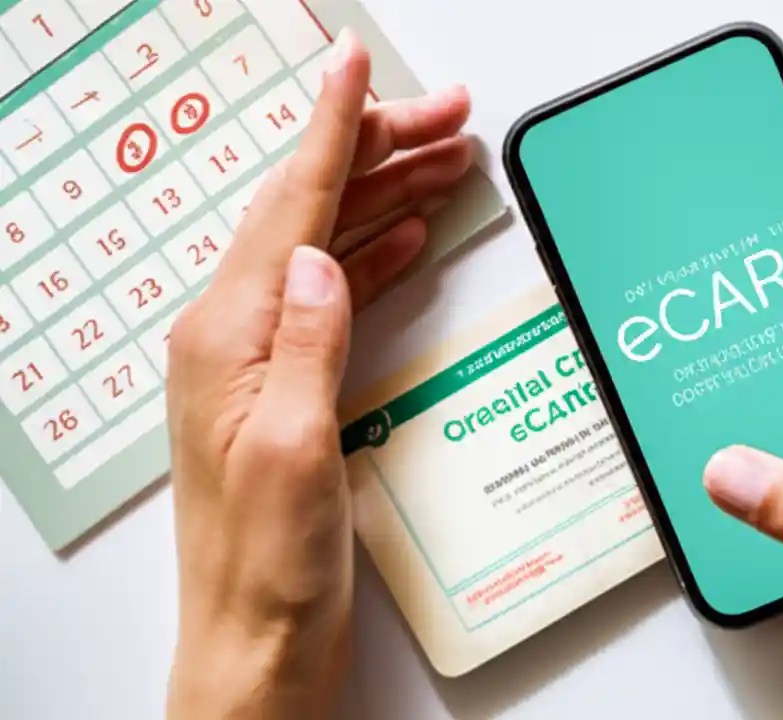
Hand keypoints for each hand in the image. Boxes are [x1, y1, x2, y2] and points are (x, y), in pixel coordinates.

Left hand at [165, 30, 472, 718]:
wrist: (260, 639)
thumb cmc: (268, 562)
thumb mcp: (293, 448)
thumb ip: (307, 344)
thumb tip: (320, 255)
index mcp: (229, 335)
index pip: (290, 206)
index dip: (331, 128)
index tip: (355, 65)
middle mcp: (237, 333)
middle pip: (313, 209)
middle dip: (380, 149)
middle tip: (449, 113)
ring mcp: (262, 357)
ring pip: (329, 243)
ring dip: (386, 195)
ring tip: (446, 157)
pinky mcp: (291, 384)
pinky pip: (335, 293)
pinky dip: (376, 253)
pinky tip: (410, 235)